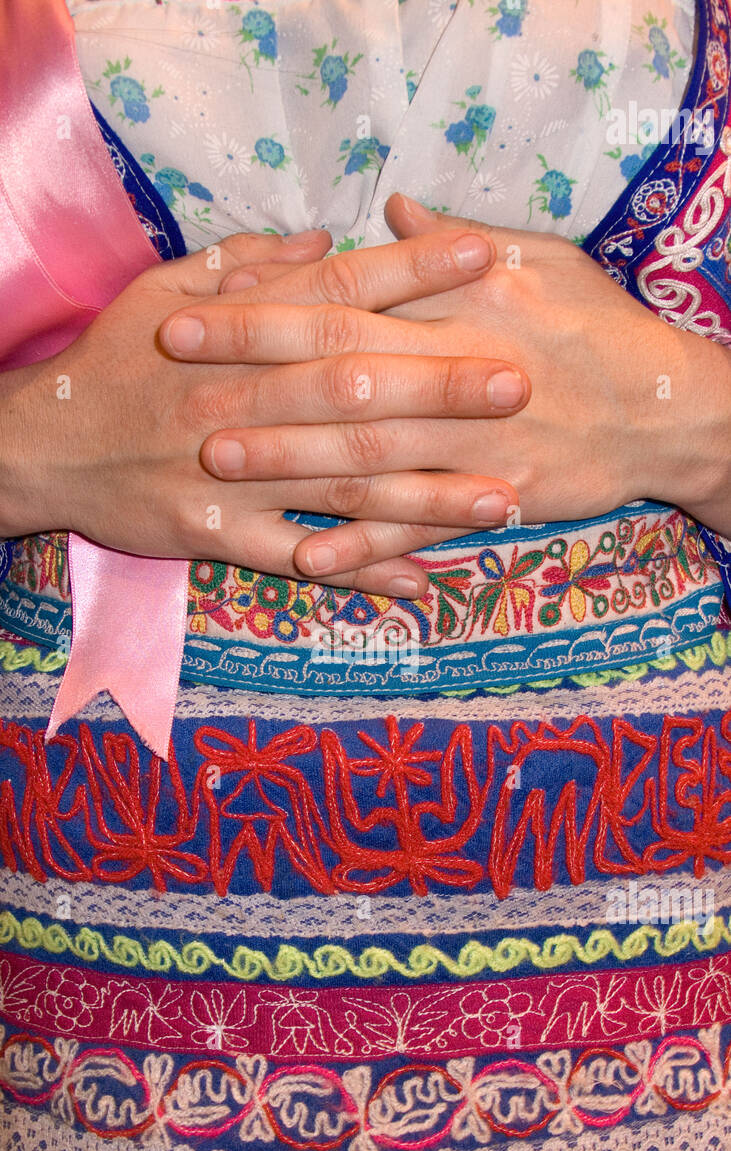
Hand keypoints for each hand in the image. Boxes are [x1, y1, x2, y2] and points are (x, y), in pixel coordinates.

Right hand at [0, 224, 526, 598]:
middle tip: (519, 383)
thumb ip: (248, 267)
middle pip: (355, 388)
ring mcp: (236, 472)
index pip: (339, 293)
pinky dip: (360, 569)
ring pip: (343, 481)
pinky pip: (302, 556)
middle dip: (440, 386)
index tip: (486, 257)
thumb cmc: (115, 363)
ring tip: (503, 498)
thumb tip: (325, 241)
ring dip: (426, 493)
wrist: (45, 444)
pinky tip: (421, 580)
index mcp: (238, 332)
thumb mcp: (166, 292)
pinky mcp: (220, 532)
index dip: (413, 272)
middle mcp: (245, 398)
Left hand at [173, 192, 730, 556]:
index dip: (269, 304)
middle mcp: (458, 376)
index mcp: (463, 307)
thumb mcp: (539, 262)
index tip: (200, 303)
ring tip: (218, 461)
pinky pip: (418, 528)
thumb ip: (454, 245)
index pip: (347, 298)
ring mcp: (474, 447)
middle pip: (341, 373)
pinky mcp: (494, 501)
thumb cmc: (600, 327)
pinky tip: (306, 555)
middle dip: (256, 376)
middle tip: (181, 379)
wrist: (670, 409)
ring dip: (289, 461)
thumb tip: (389, 212)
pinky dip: (363, 545)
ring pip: (369, 455)